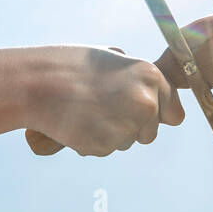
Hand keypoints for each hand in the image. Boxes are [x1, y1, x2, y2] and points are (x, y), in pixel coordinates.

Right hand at [24, 45, 183, 156]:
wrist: (37, 83)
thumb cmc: (72, 67)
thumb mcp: (113, 61)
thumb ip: (140, 82)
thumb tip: (158, 104)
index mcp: (150, 77)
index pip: (175, 113)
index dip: (156, 114)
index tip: (137, 110)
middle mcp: (145, 103)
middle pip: (150, 133)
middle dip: (131, 127)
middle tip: (103, 108)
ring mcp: (126, 126)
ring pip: (126, 143)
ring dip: (109, 133)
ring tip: (86, 110)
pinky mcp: (105, 145)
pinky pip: (105, 150)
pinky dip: (92, 141)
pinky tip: (77, 121)